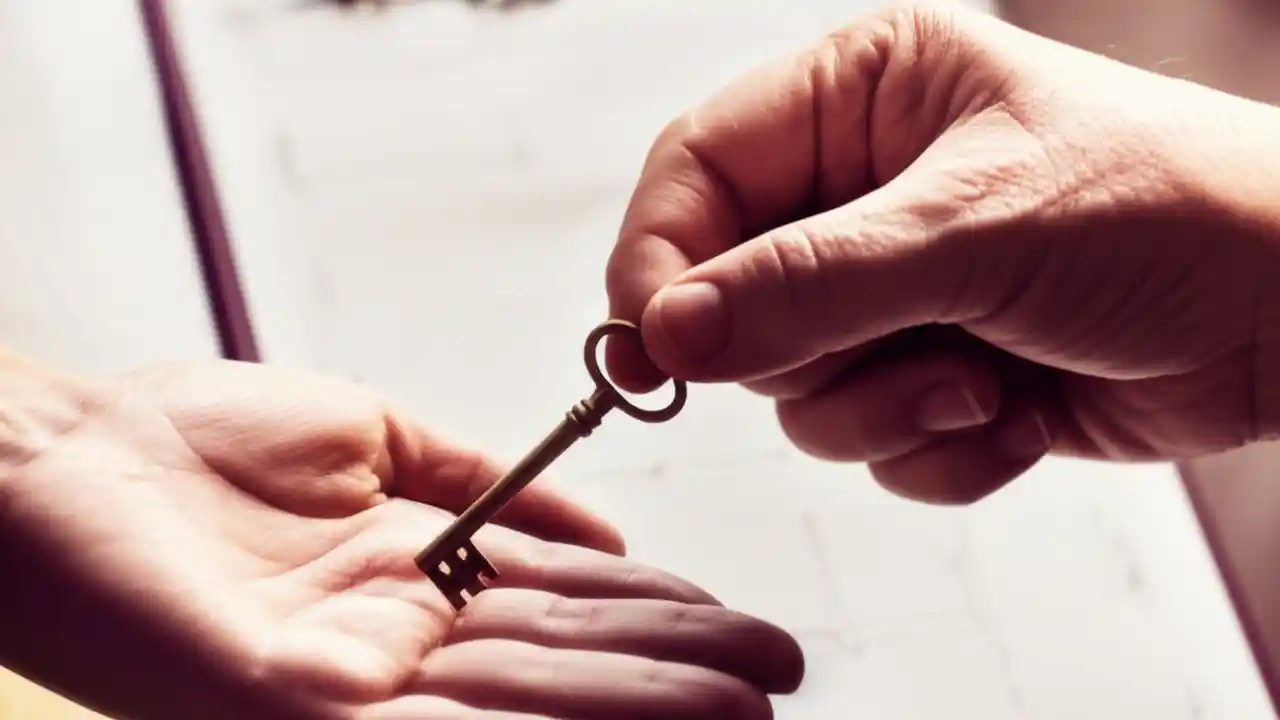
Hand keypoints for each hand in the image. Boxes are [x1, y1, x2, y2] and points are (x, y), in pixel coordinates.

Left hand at [0, 357, 801, 718]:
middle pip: (561, 663)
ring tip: (739, 712)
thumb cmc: (190, 439)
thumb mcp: (372, 434)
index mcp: (422, 582)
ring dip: (633, 709)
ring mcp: (353, 688)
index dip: (659, 617)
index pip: (565, 603)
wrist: (53, 461)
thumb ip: (482, 477)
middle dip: (675, 672)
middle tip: (781, 683)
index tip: (744, 625)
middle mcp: (404, 647)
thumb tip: (600, 526)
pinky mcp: (293, 713)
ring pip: (520, 704)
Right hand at [604, 5, 1279, 503]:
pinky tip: (1015, 411)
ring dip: (882, 405)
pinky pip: (864, 437)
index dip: (661, 259)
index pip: (696, 172)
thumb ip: (805, 285)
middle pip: (731, 294)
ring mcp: (893, 286)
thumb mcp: (971, 230)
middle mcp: (861, 190)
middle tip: (900, 341)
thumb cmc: (1167, 212)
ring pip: (793, 384)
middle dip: (811, 348)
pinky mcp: (928, 368)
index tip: (657, 344)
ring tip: (979, 379)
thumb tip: (664, 333)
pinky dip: (933, 447)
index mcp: (859, 98)